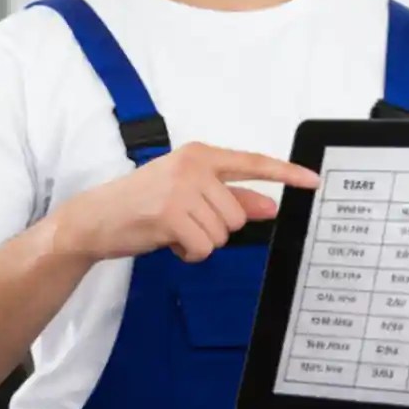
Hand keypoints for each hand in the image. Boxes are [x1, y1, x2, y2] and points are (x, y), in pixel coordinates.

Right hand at [53, 142, 319, 262]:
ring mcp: (181, 188)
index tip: (313, 181)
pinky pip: (203, 248)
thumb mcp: (187, 194)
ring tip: (171, 229)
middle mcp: (193, 166)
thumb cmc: (141, 204)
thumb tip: (269, 206)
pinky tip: (166, 241)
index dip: (286, 174)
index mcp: (199, 154)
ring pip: (222, 233)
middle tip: (182, 222)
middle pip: (238, 214)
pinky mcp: (170, 214)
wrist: (95, 218)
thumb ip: (230, 197)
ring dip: (200, 242)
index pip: (252, 162)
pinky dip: (188, 254)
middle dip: (215, 228)